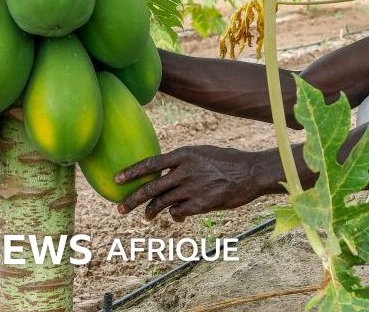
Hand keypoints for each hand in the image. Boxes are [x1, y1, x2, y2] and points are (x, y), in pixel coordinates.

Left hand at [115, 145, 275, 220]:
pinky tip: (177, 216)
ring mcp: (192, 188)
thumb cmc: (228, 161)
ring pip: (161, 203)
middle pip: (150, 187)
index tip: (116, 179)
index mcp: (184, 154)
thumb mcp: (203, 152)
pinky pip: (178, 213)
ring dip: (151, 212)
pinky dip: (175, 215)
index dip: (131, 172)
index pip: (150, 163)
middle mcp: (184, 171)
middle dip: (132, 199)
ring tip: (147, 217)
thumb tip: (165, 170)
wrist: (251, 172)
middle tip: (120, 208)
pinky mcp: (200, 204)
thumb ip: (183, 161)